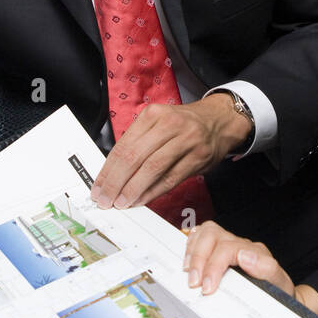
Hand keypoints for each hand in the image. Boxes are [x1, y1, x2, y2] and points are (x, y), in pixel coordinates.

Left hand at [90, 94, 250, 209]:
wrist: (219, 121)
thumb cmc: (184, 125)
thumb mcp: (158, 123)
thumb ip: (138, 142)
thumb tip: (112, 173)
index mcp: (153, 114)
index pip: (123, 146)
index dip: (108, 170)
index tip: (99, 186)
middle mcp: (169, 124)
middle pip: (135, 157)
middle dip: (116, 182)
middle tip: (106, 199)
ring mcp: (186, 140)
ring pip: (152, 168)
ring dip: (133, 189)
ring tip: (122, 202)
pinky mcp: (198, 156)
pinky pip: (171, 178)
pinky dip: (154, 192)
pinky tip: (142, 199)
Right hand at [183, 221, 317, 317]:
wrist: (280, 295)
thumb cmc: (278, 291)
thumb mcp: (279, 284)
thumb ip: (267, 269)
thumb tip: (245, 256)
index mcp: (254, 251)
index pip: (229, 248)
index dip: (214, 266)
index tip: (207, 287)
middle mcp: (239, 244)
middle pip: (212, 234)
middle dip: (199, 258)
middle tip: (194, 283)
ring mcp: (228, 244)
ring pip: (205, 231)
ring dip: (192, 251)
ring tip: (187, 273)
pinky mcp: (218, 249)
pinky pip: (201, 236)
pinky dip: (190, 245)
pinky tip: (187, 262)